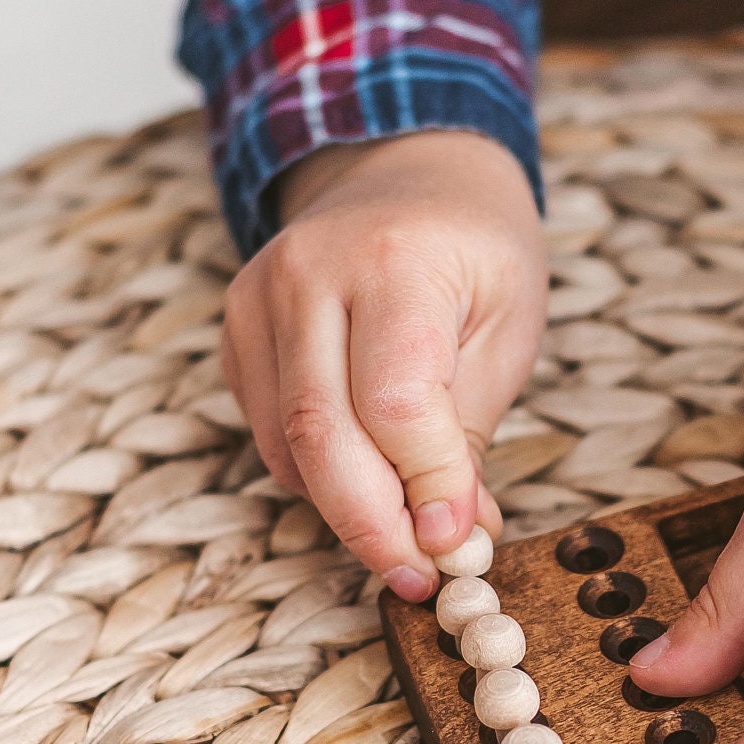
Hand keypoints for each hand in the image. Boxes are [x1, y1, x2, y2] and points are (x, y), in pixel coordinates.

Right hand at [221, 131, 547, 595]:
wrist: (406, 168)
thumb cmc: (474, 249)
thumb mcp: (508, 325)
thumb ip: (469, 432)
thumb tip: (447, 536)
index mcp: (396, 260)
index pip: (395, 404)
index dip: (424, 489)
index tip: (456, 543)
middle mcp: (309, 273)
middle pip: (320, 436)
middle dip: (372, 527)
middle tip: (419, 576)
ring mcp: (258, 299)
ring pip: (285, 448)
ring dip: (347, 507)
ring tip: (408, 524)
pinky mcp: (235, 329)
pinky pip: (269, 433)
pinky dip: (317, 473)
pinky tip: (368, 467)